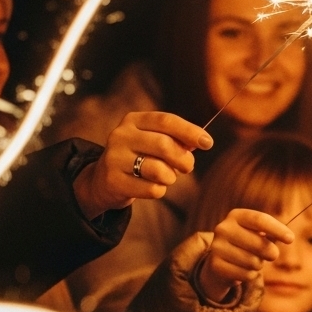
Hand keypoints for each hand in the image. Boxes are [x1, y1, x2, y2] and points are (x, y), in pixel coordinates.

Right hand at [72, 111, 212, 219]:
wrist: (103, 180)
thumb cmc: (140, 157)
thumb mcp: (154, 141)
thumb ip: (177, 139)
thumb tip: (203, 141)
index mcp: (133, 120)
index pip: (166, 121)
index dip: (190, 131)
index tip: (208, 143)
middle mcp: (120, 136)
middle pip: (164, 145)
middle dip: (184, 159)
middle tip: (188, 167)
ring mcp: (114, 158)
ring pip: (158, 169)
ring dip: (171, 177)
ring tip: (166, 177)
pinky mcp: (113, 181)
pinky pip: (152, 189)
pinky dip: (159, 190)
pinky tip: (151, 186)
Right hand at [196, 208, 293, 303]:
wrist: (221, 260)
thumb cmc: (247, 243)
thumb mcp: (258, 233)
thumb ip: (272, 233)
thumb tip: (288, 237)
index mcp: (236, 216)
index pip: (260, 219)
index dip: (277, 229)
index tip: (291, 239)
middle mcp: (223, 229)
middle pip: (259, 243)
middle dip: (272, 252)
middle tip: (273, 255)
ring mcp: (217, 247)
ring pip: (253, 262)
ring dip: (259, 265)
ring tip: (252, 261)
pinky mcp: (215, 265)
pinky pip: (245, 275)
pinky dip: (250, 275)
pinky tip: (243, 270)